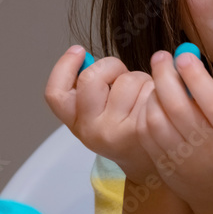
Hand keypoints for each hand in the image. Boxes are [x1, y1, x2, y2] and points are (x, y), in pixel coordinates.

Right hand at [44, 46, 158, 184]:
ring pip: (126, 80)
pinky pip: (148, 89)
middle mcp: (92, 131)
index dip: (64, 66)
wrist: (151, 162)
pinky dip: (155, 87)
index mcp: (77, 124)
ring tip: (142, 95)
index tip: (78, 51)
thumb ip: (90, 89)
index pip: (56, 94)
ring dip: (139, 78)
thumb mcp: (99, 112)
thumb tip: (83, 56)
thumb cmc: (125, 126)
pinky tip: (156, 103)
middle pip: (91, 78)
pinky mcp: (143, 128)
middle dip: (110, 66)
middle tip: (120, 75)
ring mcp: (117, 132)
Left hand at [137, 50, 212, 213]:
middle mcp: (208, 148)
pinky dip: (146, 112)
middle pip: (178, 108)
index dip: (196, 78)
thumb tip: (184, 62)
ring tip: (159, 82)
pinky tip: (154, 101)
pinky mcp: (165, 165)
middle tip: (161, 57)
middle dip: (165, 76)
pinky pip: (146, 134)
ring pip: (156, 120)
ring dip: (153, 93)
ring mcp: (183, 160)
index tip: (184, 56)